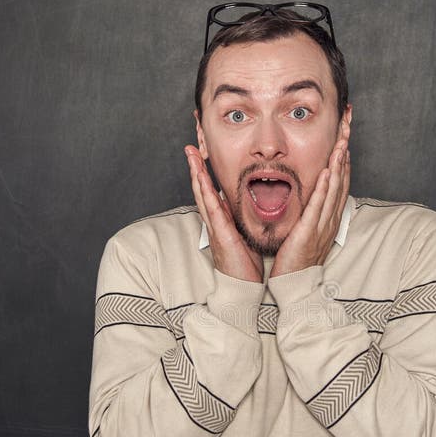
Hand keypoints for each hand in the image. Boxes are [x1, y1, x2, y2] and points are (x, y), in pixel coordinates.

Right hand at [185, 146, 262, 282]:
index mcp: (222, 222)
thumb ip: (241, 221)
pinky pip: (211, 210)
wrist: (243, 288)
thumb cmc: (245, 266)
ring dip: (196, 174)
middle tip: (190, 148)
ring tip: (191, 155)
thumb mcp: (244, 237)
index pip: (210, 193)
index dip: (205, 175)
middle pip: (201, 190)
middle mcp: (215, 222)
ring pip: (202, 196)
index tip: (202, 156)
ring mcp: (215, 228)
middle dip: (195, 168)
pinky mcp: (220, 234)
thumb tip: (245, 206)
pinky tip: (200, 178)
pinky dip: (204, 192)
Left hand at [270, 132, 350, 277]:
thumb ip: (308, 209)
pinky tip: (329, 171)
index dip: (343, 156)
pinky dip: (325, 187)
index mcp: (329, 216)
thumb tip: (306, 193)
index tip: (344, 134)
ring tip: (341, 141)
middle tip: (347, 127)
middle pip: (341, 178)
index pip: (340, 180)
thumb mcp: (307, 228)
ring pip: (334, 189)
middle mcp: (330, 217)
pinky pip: (319, 206)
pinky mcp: (310, 231)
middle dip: (344, 151)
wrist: (296, 283)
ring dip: (339, 163)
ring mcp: (322, 224)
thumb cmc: (297, 257)